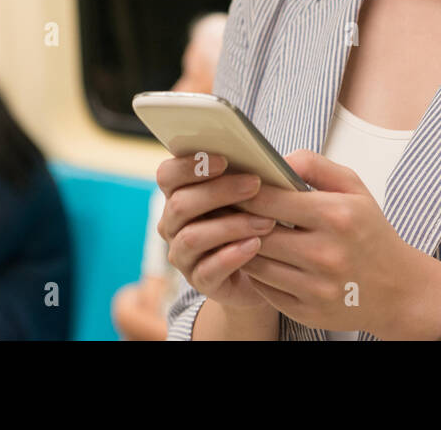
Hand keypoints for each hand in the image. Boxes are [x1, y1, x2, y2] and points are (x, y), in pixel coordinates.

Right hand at [156, 152, 276, 311]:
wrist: (264, 268)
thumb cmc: (254, 218)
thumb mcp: (251, 193)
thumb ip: (252, 174)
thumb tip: (273, 158)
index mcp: (178, 195)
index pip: (167, 175)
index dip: (189, 166)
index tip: (224, 160)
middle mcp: (172, 225)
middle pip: (180, 204)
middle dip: (219, 191)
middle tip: (255, 184)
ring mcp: (182, 255)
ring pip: (192, 237)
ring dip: (231, 226)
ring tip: (266, 221)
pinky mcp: (199, 282)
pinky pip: (208, 270)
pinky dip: (232, 256)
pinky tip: (255, 246)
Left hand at [231, 149, 440, 337]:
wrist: (399, 290)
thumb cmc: (370, 233)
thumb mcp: (353, 188)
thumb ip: (313, 165)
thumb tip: (274, 159)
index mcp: (336, 215)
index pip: (269, 199)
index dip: (244, 192)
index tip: (234, 187)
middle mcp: (326, 254)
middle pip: (257, 233)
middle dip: (238, 220)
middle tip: (226, 210)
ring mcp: (317, 288)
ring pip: (256, 264)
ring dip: (244, 248)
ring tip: (240, 234)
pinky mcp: (308, 312)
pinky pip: (264, 290)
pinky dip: (258, 275)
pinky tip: (260, 261)